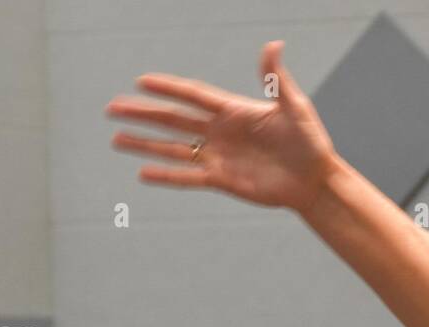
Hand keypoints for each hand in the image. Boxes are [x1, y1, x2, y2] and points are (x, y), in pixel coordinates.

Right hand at [106, 41, 339, 211]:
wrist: (315, 180)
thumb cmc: (309, 142)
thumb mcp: (294, 107)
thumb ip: (276, 79)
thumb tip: (273, 44)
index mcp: (234, 110)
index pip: (193, 95)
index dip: (168, 88)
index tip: (141, 81)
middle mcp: (220, 132)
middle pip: (173, 120)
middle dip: (143, 114)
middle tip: (113, 108)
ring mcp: (219, 157)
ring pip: (173, 148)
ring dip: (145, 144)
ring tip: (117, 139)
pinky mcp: (223, 181)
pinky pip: (188, 177)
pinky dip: (167, 176)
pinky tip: (143, 173)